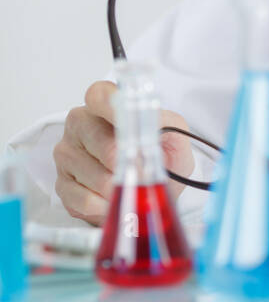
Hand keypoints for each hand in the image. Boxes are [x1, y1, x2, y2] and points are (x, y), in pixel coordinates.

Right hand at [53, 80, 195, 225]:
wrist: (154, 186)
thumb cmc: (159, 155)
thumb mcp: (173, 134)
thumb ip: (165, 124)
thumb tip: (152, 129)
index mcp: (104, 106)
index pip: (99, 96)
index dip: (112, 108)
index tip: (130, 124)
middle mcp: (80, 125)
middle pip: (102, 144)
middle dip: (127, 164)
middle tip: (144, 173)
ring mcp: (67, 154)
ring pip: (95, 176)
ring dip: (119, 189)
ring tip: (131, 188)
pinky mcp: (62, 184)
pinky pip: (83, 200)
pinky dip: (104, 206)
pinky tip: (113, 201)